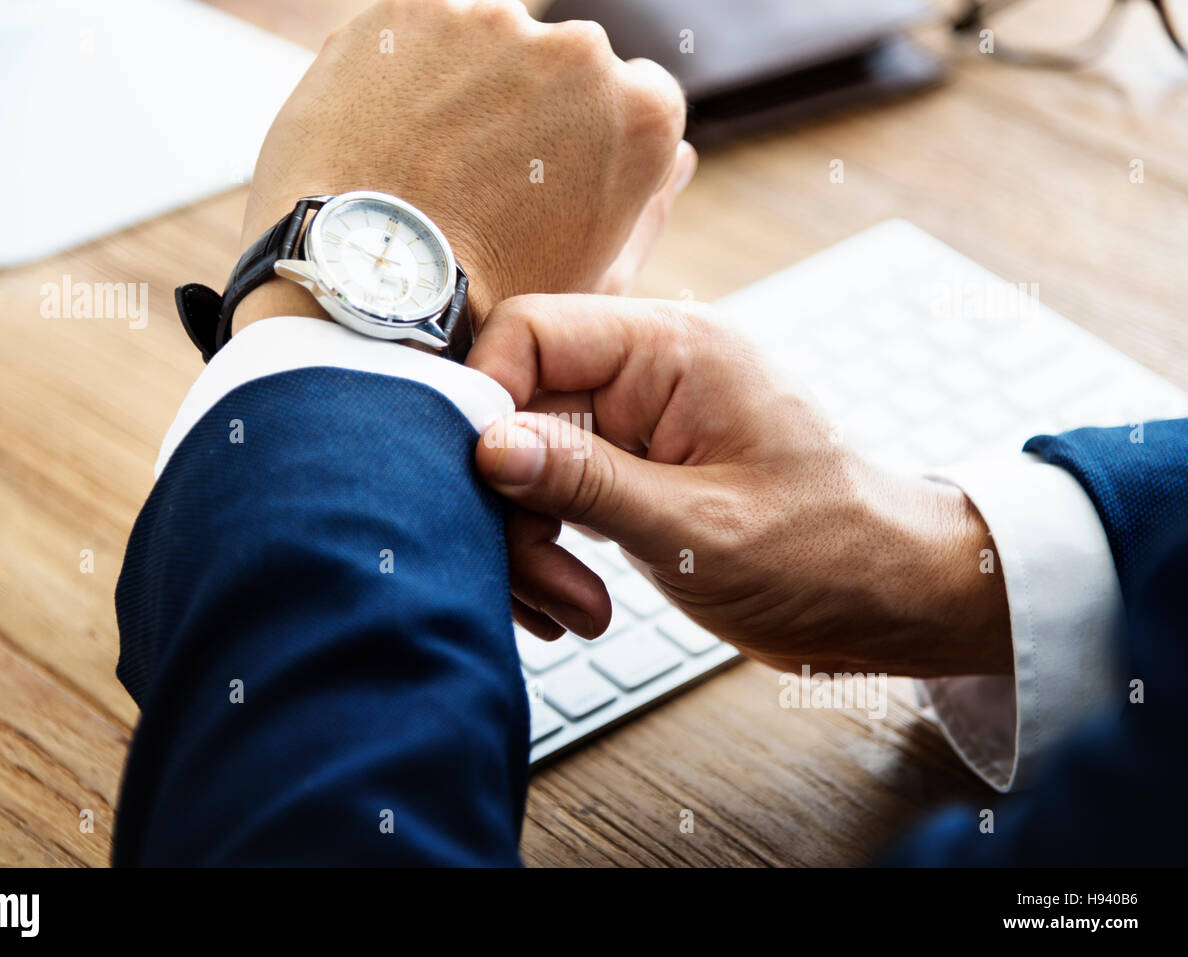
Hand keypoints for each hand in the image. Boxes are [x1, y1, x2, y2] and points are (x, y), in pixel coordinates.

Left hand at [231, 0, 693, 333]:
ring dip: (467, 87)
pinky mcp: (413, 9)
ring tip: (424, 166)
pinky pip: (419, 33)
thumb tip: (683, 158)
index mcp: (642, 115)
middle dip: (530, 109)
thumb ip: (650, 208)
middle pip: (563, 67)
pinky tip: (386, 139)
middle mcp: (580, 51)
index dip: (587, 144)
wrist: (364, 290)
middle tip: (477, 180)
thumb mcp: (594, 282)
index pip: (637, 98)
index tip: (547, 179)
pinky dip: (406, 73)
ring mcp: (494, 22)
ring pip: (488, 45)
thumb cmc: (487, 306)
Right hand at [469, 295, 1011, 677]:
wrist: (888, 601)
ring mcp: (636, 429)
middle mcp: (647, 376)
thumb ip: (586, 481)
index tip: (478, 482)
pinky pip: (554, 499)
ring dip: (530, 545)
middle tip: (544, 585)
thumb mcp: (699, 528)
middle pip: (519, 411)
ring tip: (576, 613)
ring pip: (526, 465)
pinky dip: (549, 557)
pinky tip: (577, 608)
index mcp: (672, 350)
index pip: (533, 333)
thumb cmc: (828, 554)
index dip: (486, 401)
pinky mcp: (631, 477)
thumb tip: (486, 445)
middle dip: (513, 506)